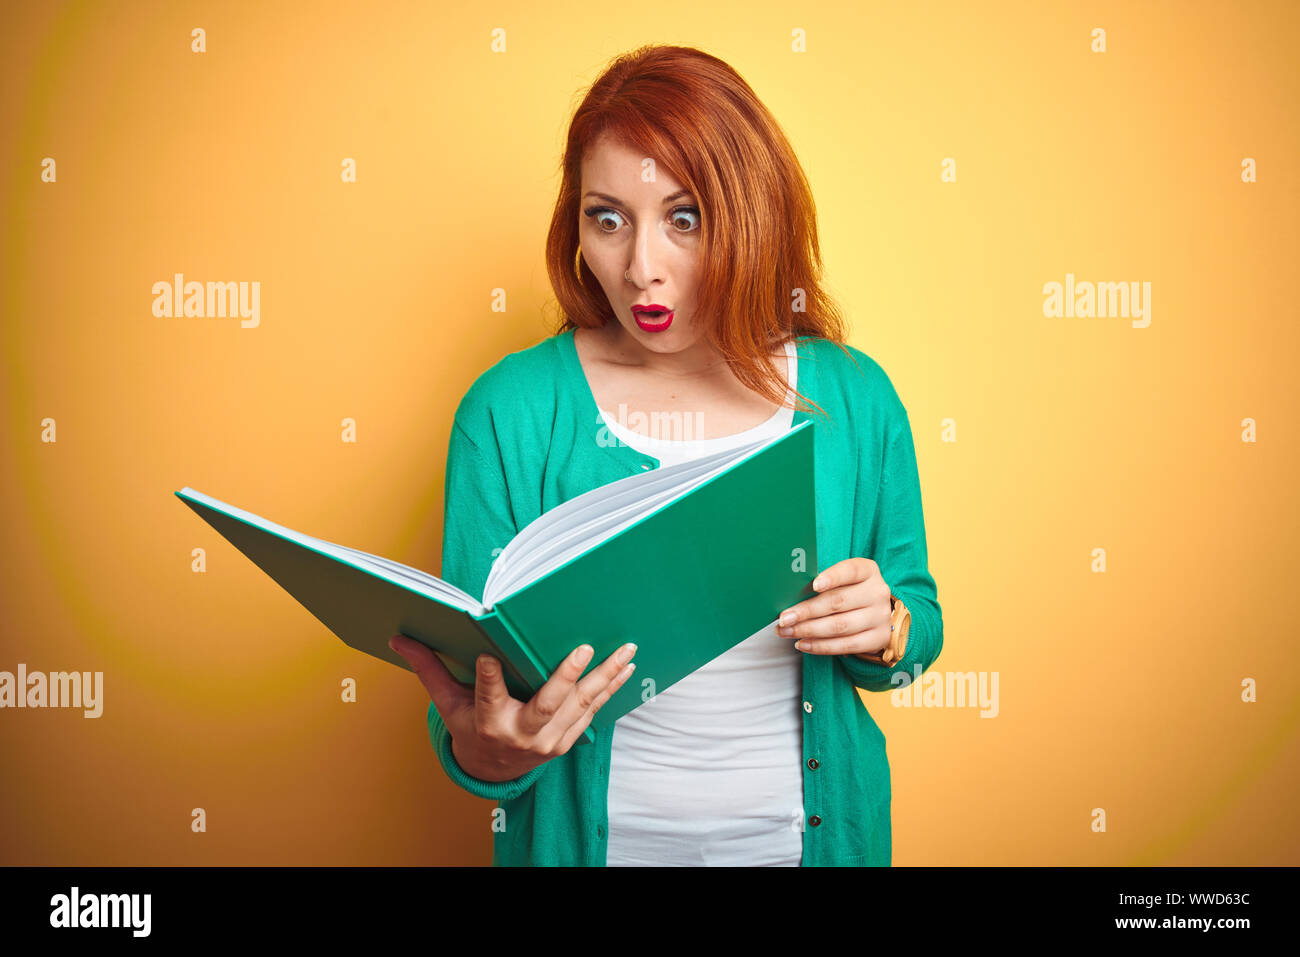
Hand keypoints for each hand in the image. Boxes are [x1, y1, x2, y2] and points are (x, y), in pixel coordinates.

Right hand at [388, 635, 636, 782]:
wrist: (491, 770)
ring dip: (604, 677)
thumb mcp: (447, 703)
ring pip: (579, 706)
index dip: (487, 678)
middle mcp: (520, 734)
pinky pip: (592, 713)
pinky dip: (610, 689)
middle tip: (581, 649)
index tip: (487, 656)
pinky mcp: (565, 742)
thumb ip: (428, 669)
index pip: (487, 697)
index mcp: (487, 722)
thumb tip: (397, 640)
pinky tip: (625, 667)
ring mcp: (547, 741)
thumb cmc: (469, 727)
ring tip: (624, 650)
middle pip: (545, 705)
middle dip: (565, 677)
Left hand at [775, 557, 892, 657]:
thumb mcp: (842, 580)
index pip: (850, 571)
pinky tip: (802, 644)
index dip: (832, 577)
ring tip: (786, 632)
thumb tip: (789, 594)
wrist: (877, 613)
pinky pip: (846, 645)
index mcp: (868, 571)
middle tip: (784, 618)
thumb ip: (821, 583)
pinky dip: (820, 646)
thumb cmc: (848, 592)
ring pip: (839, 626)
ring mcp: (880, 617)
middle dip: (807, 611)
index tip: (813, 585)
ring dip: (808, 630)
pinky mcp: (879, 638)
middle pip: (838, 602)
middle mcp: (877, 592)